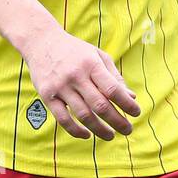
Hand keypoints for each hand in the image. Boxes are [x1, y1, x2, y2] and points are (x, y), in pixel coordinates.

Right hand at [21, 26, 141, 140]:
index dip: (126, 104)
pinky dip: (76, 131)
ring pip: (83, 115)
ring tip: (110, 135)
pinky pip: (63, 119)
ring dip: (100, 130)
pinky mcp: (47, 96)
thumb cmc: (75, 51)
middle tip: (128, 130)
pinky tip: (86, 135)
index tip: (136, 113)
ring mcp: (60, 86)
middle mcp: (76, 75)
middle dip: (117, 121)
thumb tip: (131, 98)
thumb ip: (114, 76)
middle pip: (100, 105)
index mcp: (91, 64)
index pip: (113, 89)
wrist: (41, 42)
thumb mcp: (97, 56)